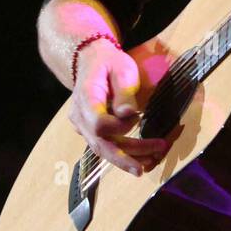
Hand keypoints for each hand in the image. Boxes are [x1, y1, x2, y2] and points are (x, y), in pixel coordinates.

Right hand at [67, 41, 171, 176]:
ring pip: (103, 149)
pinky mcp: (89, 131)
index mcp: (86, 97)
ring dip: (127, 158)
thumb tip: (129, 114)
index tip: (137, 115)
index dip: (120, 126)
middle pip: (99, 144)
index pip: (99, 124)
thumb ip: (124, 91)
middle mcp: (79, 116)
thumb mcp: (122, 69)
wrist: (90, 61)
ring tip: (151, 161)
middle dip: (123, 158)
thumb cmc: (109, 63)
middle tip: (143, 169)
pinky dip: (123, 153)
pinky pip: (105, 146)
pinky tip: (142, 158)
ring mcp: (82, 126)